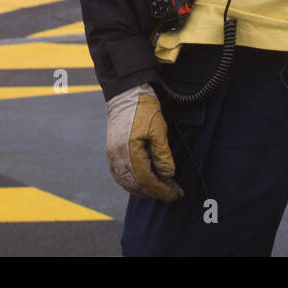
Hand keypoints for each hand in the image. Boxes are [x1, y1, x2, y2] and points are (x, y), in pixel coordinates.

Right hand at [105, 83, 183, 200]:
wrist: (126, 94)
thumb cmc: (144, 109)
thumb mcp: (159, 130)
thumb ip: (163, 155)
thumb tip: (168, 175)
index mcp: (129, 151)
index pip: (146, 180)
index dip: (162, 190)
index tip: (176, 194)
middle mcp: (117, 156)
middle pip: (136, 185)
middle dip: (155, 192)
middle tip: (172, 192)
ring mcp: (112, 154)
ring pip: (126, 183)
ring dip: (144, 189)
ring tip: (160, 188)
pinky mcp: (111, 151)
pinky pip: (119, 175)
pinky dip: (132, 183)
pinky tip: (143, 182)